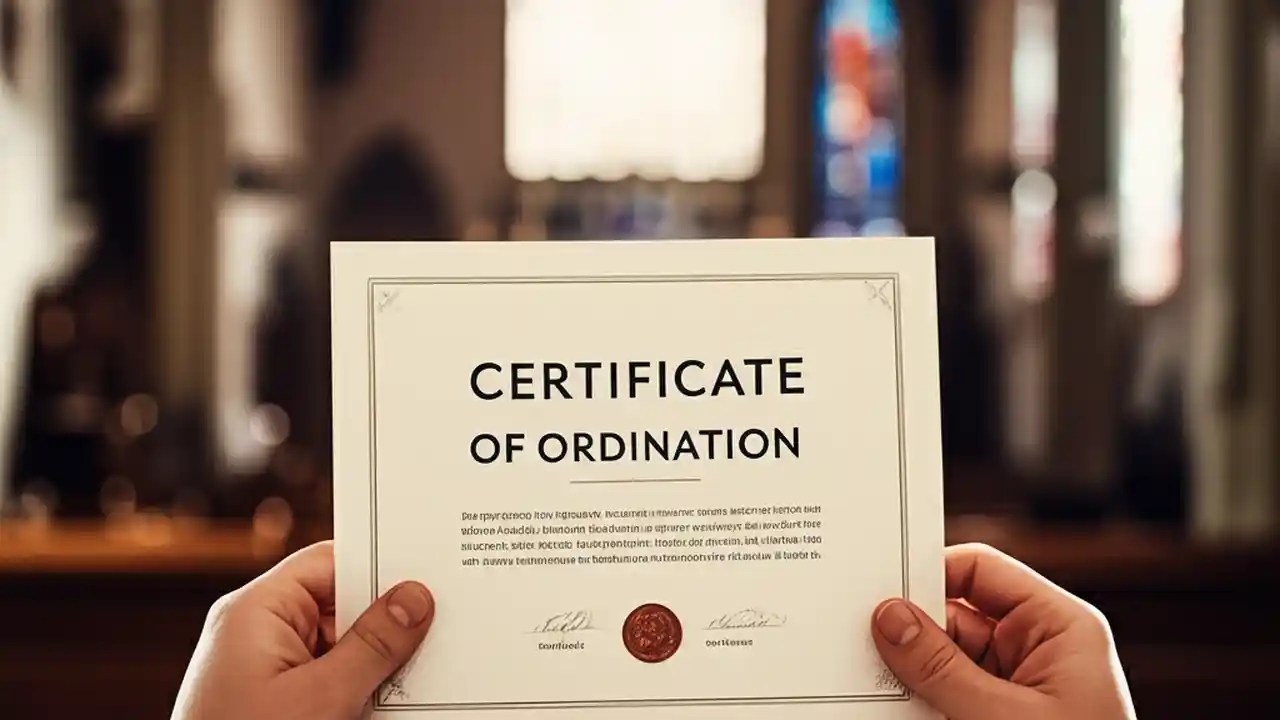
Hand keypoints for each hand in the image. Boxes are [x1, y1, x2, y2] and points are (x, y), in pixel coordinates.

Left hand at [172, 541, 433, 719]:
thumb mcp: (323, 699)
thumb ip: (373, 646)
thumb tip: (414, 598)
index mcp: (254, 612)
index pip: (329, 563)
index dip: (379, 566)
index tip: (430, 577)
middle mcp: (256, 634)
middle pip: (338, 606)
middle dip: (385, 623)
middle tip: (439, 630)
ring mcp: (263, 672)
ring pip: (338, 647)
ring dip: (376, 664)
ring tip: (417, 676)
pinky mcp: (272, 704)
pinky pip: (327, 680)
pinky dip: (359, 690)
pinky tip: (387, 704)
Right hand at [872, 543, 1135, 719]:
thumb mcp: (1001, 718)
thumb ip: (940, 667)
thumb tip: (889, 618)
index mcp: (1059, 627)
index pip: (980, 571)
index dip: (929, 573)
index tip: (877, 591)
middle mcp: (1039, 649)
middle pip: (955, 616)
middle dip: (910, 633)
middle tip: (859, 641)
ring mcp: (1020, 688)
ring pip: (945, 660)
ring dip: (910, 673)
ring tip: (874, 685)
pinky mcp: (1002, 719)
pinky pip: (948, 696)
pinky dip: (920, 702)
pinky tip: (893, 708)